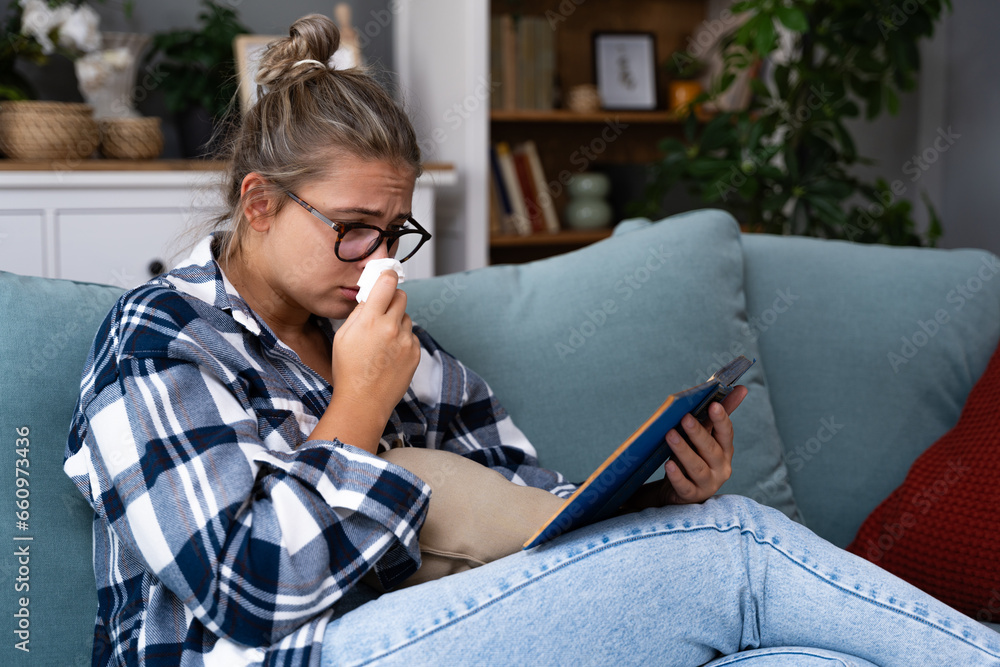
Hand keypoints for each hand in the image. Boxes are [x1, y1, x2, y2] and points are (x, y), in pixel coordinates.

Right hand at [333, 271, 420, 417]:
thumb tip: (370, 297)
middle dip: (392, 299)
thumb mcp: (343, 336)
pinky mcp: (415, 353)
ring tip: (382, 341)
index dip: (387, 276)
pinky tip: (389, 355)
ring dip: (397, 322)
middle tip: (382, 311)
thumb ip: (359, 313)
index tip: (387, 275)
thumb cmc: (348, 370)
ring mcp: (406, 341)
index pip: (387, 282)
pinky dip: (403, 341)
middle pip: (402, 296)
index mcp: (370, 319)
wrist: (363, 402)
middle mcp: (391, 327)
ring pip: (406, 318)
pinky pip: (411, 337)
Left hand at [624, 385, 747, 509]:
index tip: (714, 404)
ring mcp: (707, 484)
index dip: (721, 419)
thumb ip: (716, 416)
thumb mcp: (704, 437)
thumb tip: (740, 388)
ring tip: (670, 435)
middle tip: (684, 417)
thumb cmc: (693, 457)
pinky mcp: (691, 496)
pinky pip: (684, 486)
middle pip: (710, 449)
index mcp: (725, 450)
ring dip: (683, 450)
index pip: (726, 433)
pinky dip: (677, 476)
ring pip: (697, 467)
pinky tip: (668, 465)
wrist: (680, 492)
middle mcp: (720, 468)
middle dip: (698, 433)